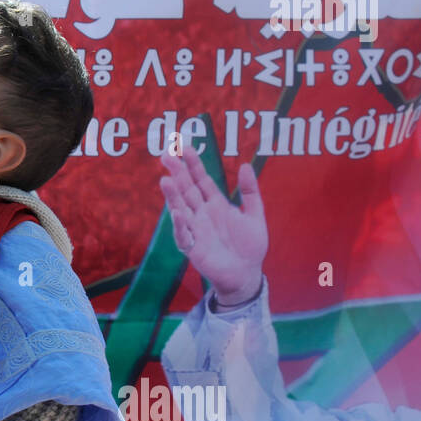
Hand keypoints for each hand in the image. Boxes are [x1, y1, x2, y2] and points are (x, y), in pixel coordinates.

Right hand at [158, 145, 267, 304]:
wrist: (247, 274)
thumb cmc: (249, 246)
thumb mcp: (255, 215)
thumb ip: (250, 191)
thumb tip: (245, 165)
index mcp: (215, 203)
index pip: (201, 179)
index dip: (193, 164)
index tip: (184, 146)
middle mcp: (201, 213)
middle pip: (187, 189)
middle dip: (177, 173)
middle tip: (167, 155)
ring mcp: (195, 229)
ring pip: (181, 208)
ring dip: (173, 195)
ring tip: (165, 180)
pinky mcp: (193, 247)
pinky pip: (184, 234)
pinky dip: (180, 224)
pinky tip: (178, 212)